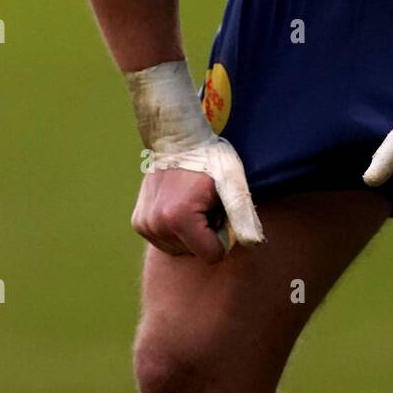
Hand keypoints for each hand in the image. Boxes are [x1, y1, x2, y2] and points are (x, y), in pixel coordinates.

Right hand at [131, 134, 264, 263]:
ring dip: (191, 231)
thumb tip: (253, 244)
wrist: (177, 138)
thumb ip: (242, 213)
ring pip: (180, 249)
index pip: (213, 255)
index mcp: (178, 219)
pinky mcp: (138, 223)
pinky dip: (176, 228)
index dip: (223, 235)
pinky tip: (178, 203)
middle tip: (205, 202)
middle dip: (206, 233)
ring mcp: (144, 225)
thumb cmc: (210, 158)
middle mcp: (156, 226)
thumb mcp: (231, 181)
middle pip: (195, 253)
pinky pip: (166, 241)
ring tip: (192, 202)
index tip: (219, 210)